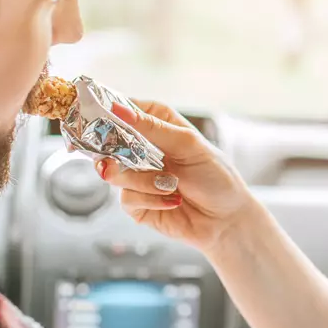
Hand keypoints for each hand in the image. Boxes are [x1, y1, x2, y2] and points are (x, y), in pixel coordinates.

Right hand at [99, 100, 259, 252]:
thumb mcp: (189, 144)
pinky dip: (150, 199)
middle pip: (106, 142)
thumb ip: (152, 127)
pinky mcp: (136, 202)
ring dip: (144, 181)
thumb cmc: (216, 176)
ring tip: (171, 184)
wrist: (226, 220)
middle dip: (115, 153)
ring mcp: (137, 175)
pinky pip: (126, 198)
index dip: (108, 112)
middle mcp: (143, 147)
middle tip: (121, 160)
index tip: (100, 117)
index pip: (122, 108)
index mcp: (157, 123)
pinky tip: (172, 201)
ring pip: (114, 172)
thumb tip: (118, 109)